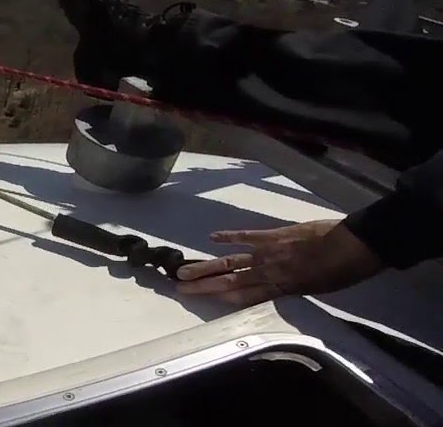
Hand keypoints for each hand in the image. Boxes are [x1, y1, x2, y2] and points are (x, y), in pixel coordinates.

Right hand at [175, 219, 383, 305]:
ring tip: (184, 268)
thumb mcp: (315, 290)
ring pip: (231, 260)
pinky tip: (212, 238)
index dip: (215, 297)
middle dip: (202, 284)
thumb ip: (288, 288)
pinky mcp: (273, 234)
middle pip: (228, 279)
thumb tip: (269, 289)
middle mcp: (268, 270)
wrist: (355, 245)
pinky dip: (229, 236)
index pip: (239, 295)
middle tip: (178, 285)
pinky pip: (247, 235)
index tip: (193, 297)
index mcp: (279, 287)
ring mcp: (268, 251)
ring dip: (207, 264)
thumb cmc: (341, 273)